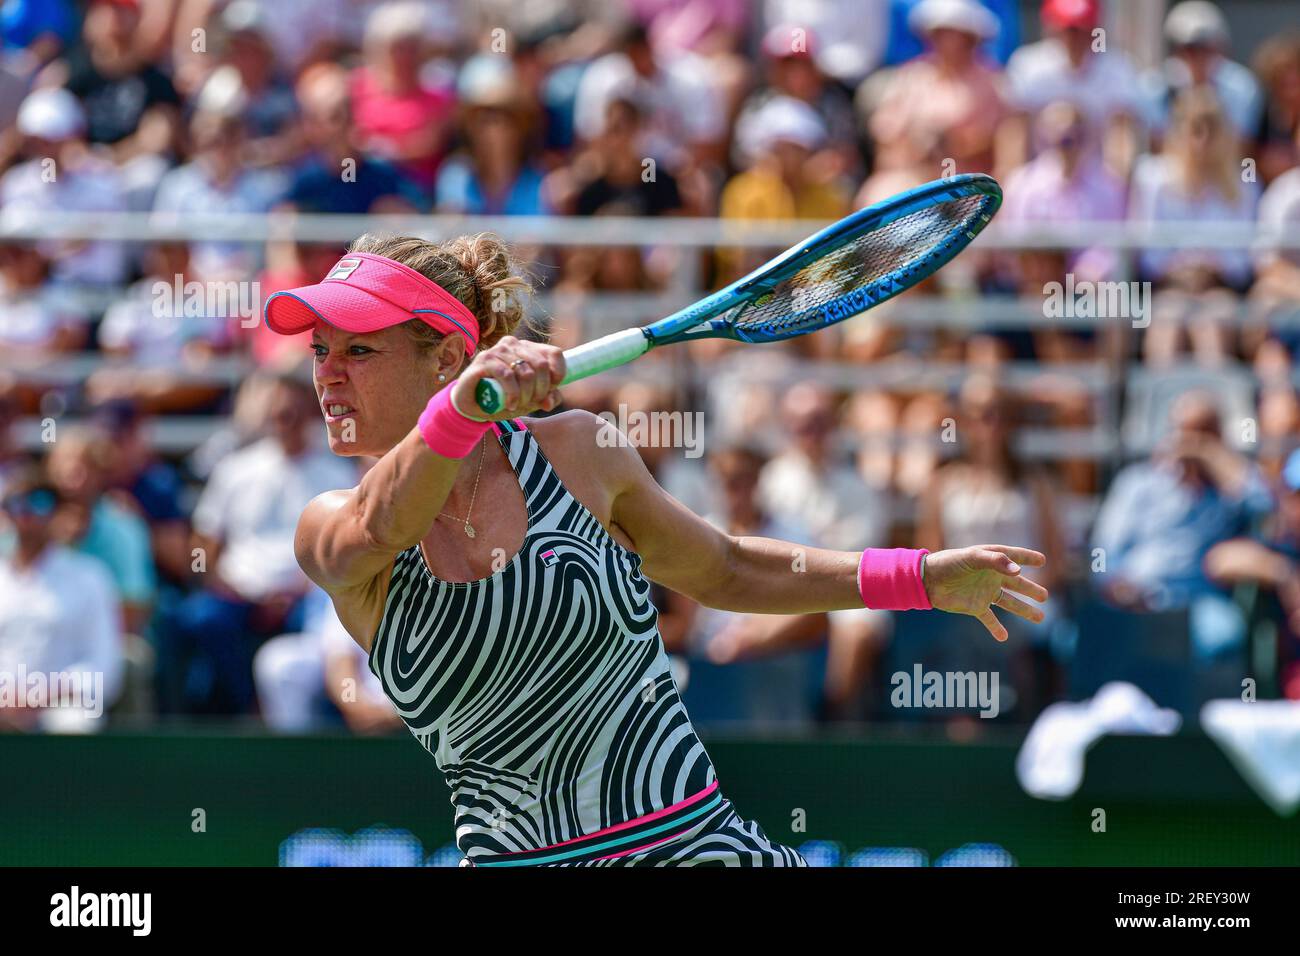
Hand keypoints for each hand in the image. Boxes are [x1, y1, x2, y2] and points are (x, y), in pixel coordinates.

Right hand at [450, 336, 565, 421]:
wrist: (471, 405)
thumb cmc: (502, 398)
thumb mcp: (530, 400)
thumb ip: (547, 398)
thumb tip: (550, 400)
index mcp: (528, 348)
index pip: (554, 354)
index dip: (557, 374)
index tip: (549, 391)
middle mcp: (513, 344)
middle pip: (541, 365)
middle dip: (540, 390)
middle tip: (531, 403)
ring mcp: (498, 350)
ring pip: (525, 372)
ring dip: (525, 395)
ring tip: (518, 405)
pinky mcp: (485, 359)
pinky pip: (507, 375)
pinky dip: (512, 393)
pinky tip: (510, 403)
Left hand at [923, 545, 1048, 641]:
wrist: (927, 580)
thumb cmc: (949, 563)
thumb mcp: (972, 557)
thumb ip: (995, 561)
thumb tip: (1018, 571)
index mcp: (991, 560)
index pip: (1015, 557)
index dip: (1028, 557)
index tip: (1043, 560)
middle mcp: (991, 577)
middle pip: (1016, 584)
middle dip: (1031, 589)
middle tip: (1044, 596)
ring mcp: (984, 592)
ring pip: (1009, 603)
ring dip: (1024, 610)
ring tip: (1039, 617)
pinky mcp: (975, 606)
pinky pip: (989, 619)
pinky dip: (996, 628)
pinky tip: (1004, 637)